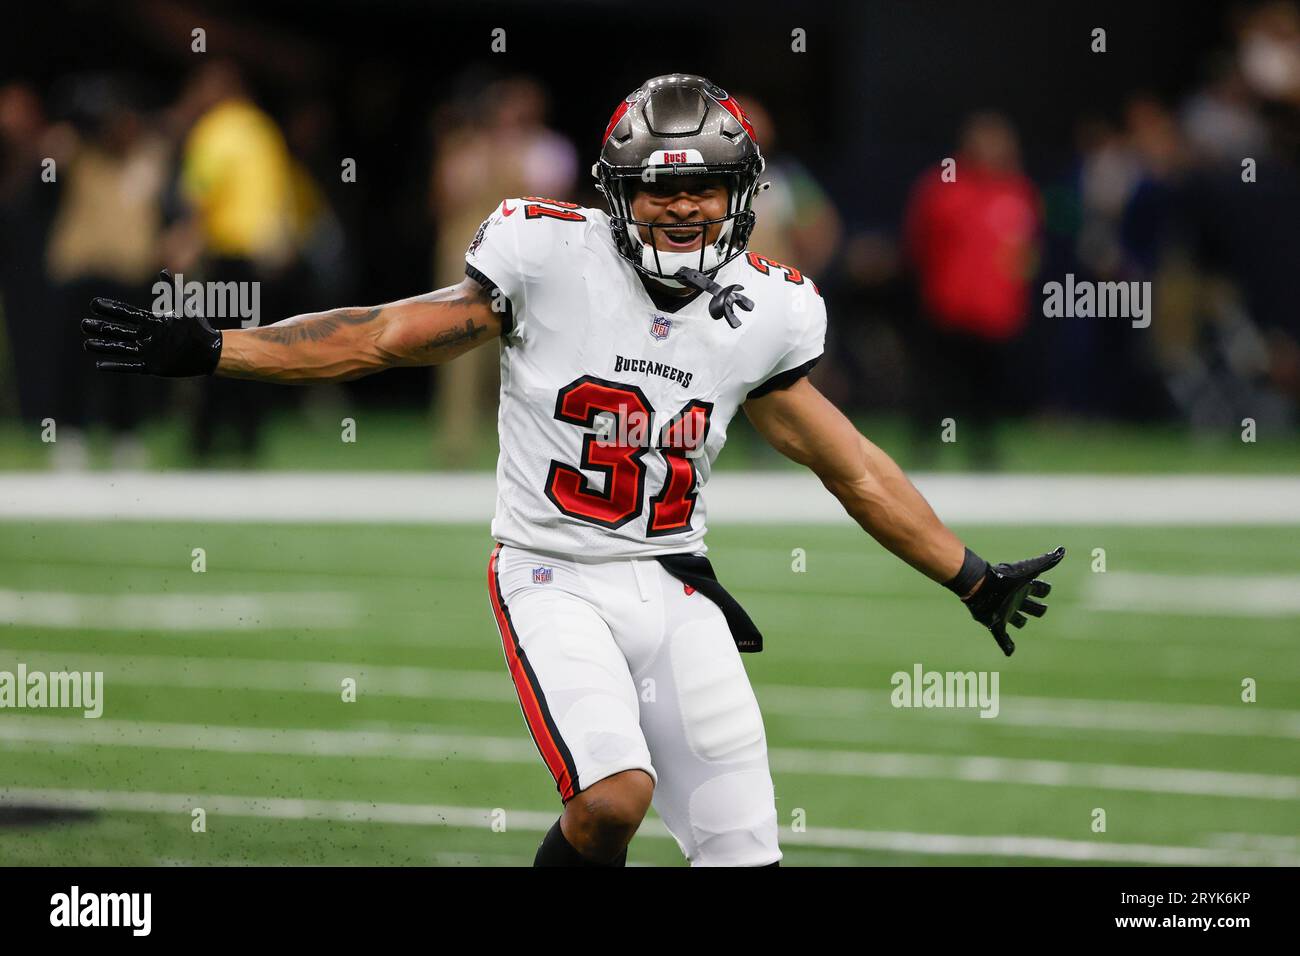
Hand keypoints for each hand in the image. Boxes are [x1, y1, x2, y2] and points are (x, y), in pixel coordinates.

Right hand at [82, 270, 221, 376]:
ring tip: (86, 343)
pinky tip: (99, 365)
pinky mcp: (152, 366)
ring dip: (104, 346)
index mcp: (152, 323)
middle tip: (84, 324)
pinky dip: (116, 366)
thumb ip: (173, 291)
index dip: (111, 309)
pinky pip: (130, 366)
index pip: (126, 314)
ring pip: (121, 348)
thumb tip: (163, 271)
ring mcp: (148, 351)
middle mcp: (147, 336)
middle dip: (102, 328)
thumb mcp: (185, 308)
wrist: (210, 352)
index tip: (94, 304)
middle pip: (119, 331)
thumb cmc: (199, 329)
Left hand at [962, 547, 1064, 655]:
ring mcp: (1005, 612)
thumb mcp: (1029, 569)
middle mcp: (1016, 600)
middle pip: (1032, 606)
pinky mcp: (995, 623)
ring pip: (1017, 620)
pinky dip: (1006, 645)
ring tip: (1021, 622)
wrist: (981, 585)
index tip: (1046, 590)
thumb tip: (1062, 549)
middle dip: (1037, 608)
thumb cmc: (1006, 577)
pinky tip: (1009, 653)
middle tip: (1040, 609)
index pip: (1041, 590)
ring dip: (1020, 621)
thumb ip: (1046, 561)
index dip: (1045, 590)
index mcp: (1024, 588)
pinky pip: (1002, 637)